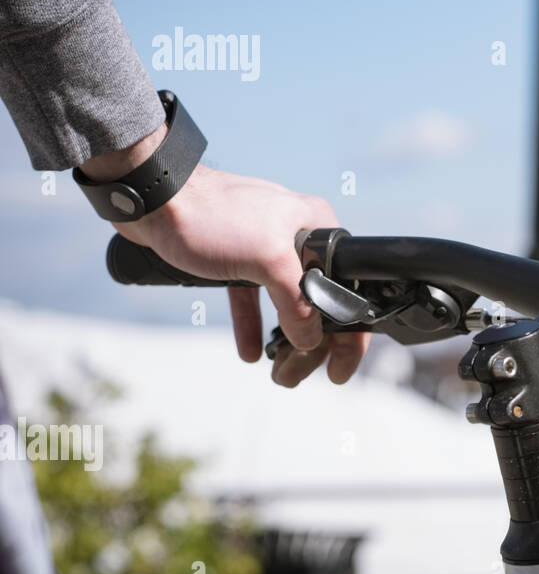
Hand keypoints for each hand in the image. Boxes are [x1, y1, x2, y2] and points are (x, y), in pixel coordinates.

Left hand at [81, 137, 368, 384]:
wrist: (153, 197)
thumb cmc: (212, 215)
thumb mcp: (267, 260)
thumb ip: (297, 302)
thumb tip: (310, 341)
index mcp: (317, 227)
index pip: (348, 287)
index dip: (350, 333)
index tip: (340, 368)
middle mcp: (298, 235)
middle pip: (319, 301)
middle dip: (311, 344)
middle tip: (297, 375)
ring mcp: (267, 246)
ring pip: (285, 302)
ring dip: (284, 339)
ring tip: (279, 371)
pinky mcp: (237, 257)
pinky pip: (254, 297)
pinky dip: (253, 323)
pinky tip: (251, 351)